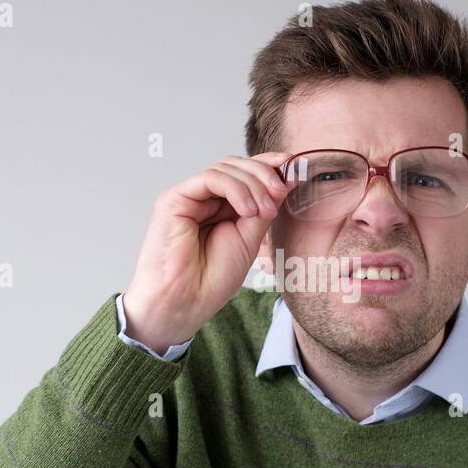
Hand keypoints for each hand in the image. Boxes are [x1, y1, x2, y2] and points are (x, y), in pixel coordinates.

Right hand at [121, 152, 291, 352]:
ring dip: (253, 185)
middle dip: (264, 174)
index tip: (293, 166)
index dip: (268, 165)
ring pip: (225, 168)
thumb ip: (263, 208)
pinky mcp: (174, 198)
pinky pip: (210, 178)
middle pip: (236, 165)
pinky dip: (235, 189)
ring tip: (264, 212)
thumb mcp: (250, 238)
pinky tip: (248, 211)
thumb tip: (283, 181)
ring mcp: (188, 197)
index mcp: (220, 206)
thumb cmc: (212, 278)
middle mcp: (203, 198)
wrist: (186, 301)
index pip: (244, 173)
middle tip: (281, 193)